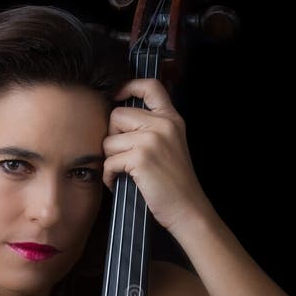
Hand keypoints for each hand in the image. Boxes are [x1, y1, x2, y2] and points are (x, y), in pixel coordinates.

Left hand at [103, 77, 211, 234]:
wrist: (187, 209)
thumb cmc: (175, 183)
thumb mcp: (172, 145)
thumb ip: (153, 128)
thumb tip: (118, 119)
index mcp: (171, 119)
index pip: (150, 86)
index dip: (128, 86)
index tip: (117, 96)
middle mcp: (163, 125)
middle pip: (117, 115)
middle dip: (113, 137)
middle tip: (122, 155)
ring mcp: (152, 140)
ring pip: (109, 140)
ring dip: (110, 159)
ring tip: (123, 172)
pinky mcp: (140, 158)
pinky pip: (109, 161)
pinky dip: (109, 176)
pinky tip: (118, 182)